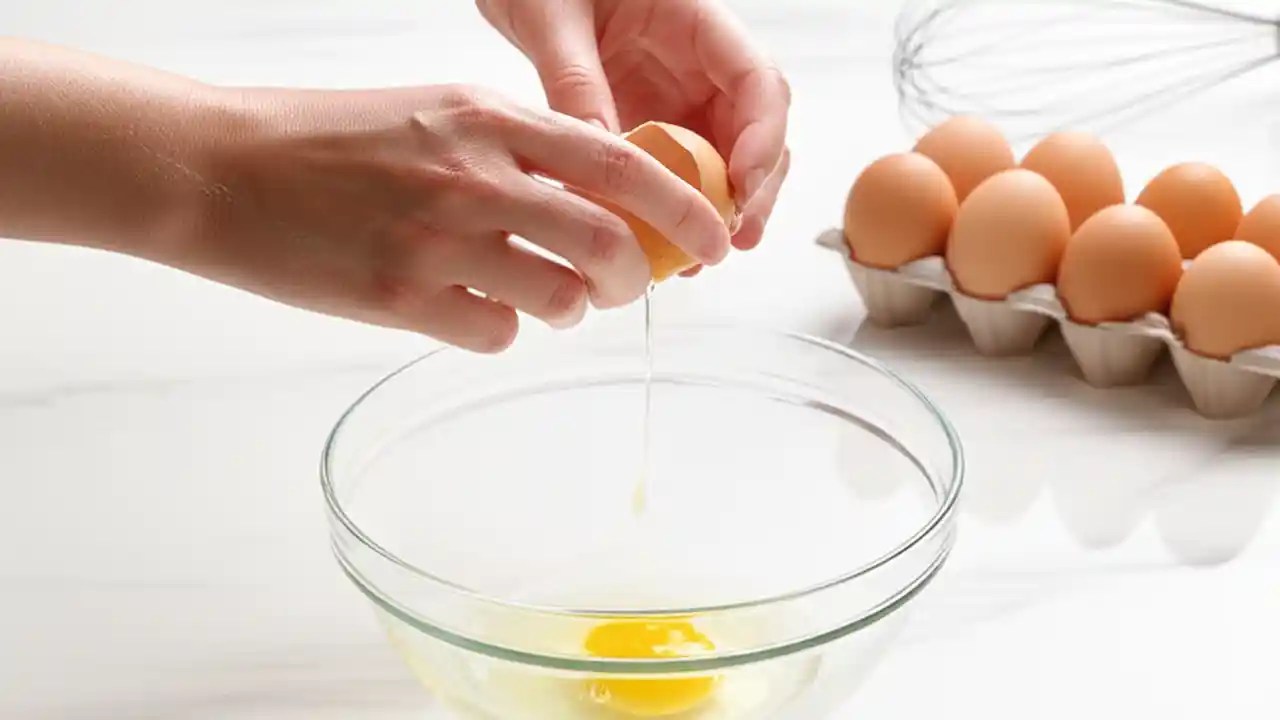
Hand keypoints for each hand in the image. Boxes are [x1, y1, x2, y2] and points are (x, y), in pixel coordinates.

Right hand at [188, 84, 731, 351]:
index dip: (683, 206)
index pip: (622, 162)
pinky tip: (466, 311)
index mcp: (487, 118)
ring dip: (565, 308)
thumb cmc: (322, 139)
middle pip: (608, 243)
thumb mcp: (431, 111)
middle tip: (626, 288)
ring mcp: (439, 238)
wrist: (218, 167)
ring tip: (531, 296)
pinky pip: (498, 334)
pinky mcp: (402, 298)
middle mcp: (474, 174)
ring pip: (562, 299)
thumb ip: (513, 148)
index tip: (714, 238)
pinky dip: (499, 330)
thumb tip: (588, 198)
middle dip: (636, 277)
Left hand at [478, 0, 791, 258]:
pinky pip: (679, 174)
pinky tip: (660, 247)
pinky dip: (676, 212)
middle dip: (754, 188)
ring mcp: (680, 99)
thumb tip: (597, 153)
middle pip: (756, 130)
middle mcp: (700, 64)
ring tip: (696, 259)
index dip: (763, 136)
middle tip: (731, 239)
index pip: (757, 79)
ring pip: (725, 160)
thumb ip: (574, 78)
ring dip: (720, 210)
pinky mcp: (653, 128)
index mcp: (696, 20)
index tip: (742, 186)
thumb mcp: (549, 15)